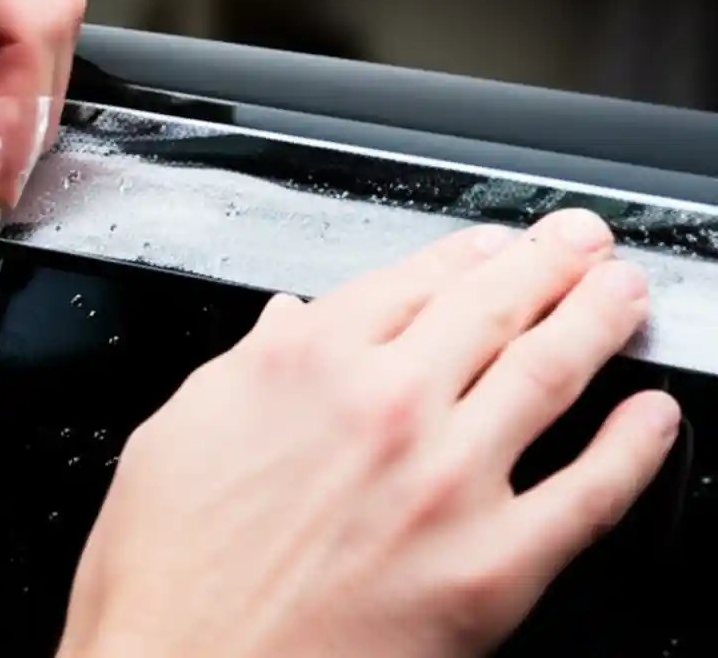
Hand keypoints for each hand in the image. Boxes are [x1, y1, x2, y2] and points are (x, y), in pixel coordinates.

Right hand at [58, 209, 678, 657]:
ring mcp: (446, 481)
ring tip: (622, 294)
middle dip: (548, 262)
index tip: (489, 247)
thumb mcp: (177, 435)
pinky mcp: (492, 567)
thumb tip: (288, 323)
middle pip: (492, 305)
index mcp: (302, 364)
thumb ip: (245, 367)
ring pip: (550, 371)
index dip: (463, 254)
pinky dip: (634, 446)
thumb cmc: (167, 575)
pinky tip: (650, 418)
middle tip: (580, 243)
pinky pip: (590, 493)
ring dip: (599, 319)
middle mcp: (384, 405)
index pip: (409, 280)